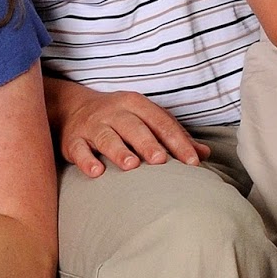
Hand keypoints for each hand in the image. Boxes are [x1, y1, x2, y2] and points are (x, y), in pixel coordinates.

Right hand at [44, 78, 209, 177]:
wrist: (72, 107)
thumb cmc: (119, 118)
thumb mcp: (145, 119)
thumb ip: (173, 136)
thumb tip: (204, 154)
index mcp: (136, 104)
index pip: (161, 122)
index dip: (177, 141)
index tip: (192, 162)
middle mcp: (114, 112)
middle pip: (133, 126)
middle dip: (148, 143)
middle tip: (161, 160)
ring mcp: (92, 125)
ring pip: (106, 136)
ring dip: (119, 150)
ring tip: (130, 166)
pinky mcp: (73, 140)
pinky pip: (79, 149)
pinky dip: (86, 161)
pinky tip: (96, 173)